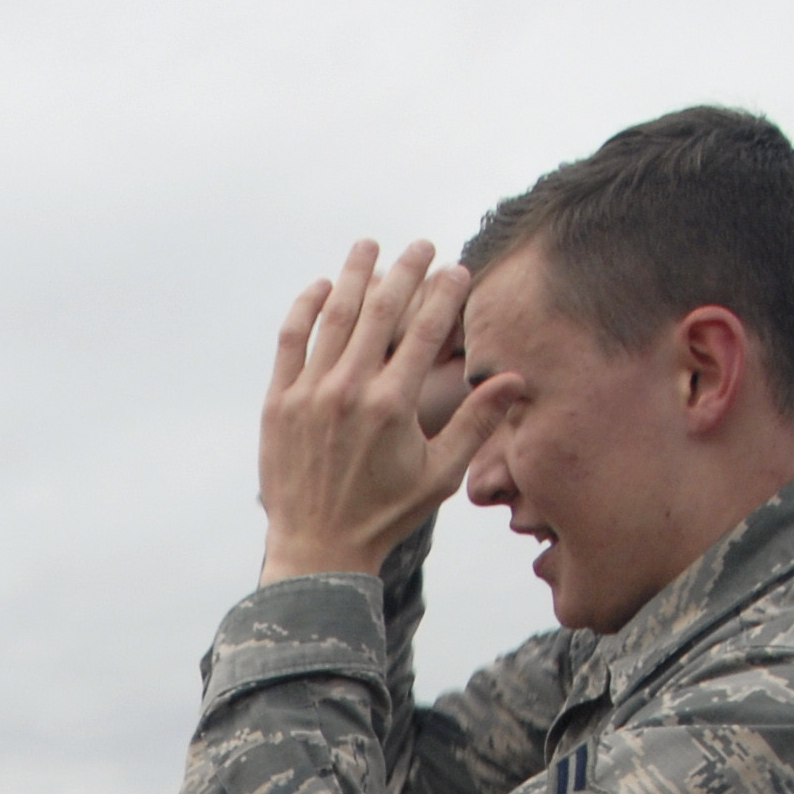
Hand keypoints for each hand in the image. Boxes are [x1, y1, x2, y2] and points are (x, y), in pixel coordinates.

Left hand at [257, 241, 517, 582]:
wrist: (317, 548)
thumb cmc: (384, 514)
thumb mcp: (439, 475)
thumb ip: (475, 423)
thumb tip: (514, 379)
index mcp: (392, 406)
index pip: (424, 330)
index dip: (444, 293)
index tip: (456, 269)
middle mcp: (349, 392)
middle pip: (381, 310)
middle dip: (405, 270)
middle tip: (421, 246)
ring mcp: (309, 394)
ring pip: (334, 315)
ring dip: (355, 274)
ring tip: (370, 246)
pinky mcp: (279, 403)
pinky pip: (291, 340)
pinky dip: (306, 308)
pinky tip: (323, 287)